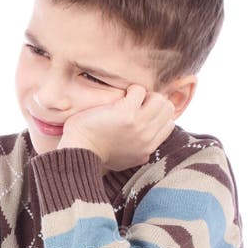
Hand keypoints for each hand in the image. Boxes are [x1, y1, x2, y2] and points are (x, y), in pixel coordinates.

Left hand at [57, 84, 176, 171]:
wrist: (78, 151)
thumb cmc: (95, 153)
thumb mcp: (126, 158)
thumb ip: (140, 150)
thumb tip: (148, 144)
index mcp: (149, 149)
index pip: (169, 124)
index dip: (157, 113)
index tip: (143, 110)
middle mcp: (148, 138)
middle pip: (167, 108)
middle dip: (153, 101)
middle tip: (137, 102)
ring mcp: (139, 126)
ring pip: (159, 99)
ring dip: (145, 94)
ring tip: (129, 98)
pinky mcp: (127, 113)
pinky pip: (140, 90)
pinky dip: (131, 89)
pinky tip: (120, 94)